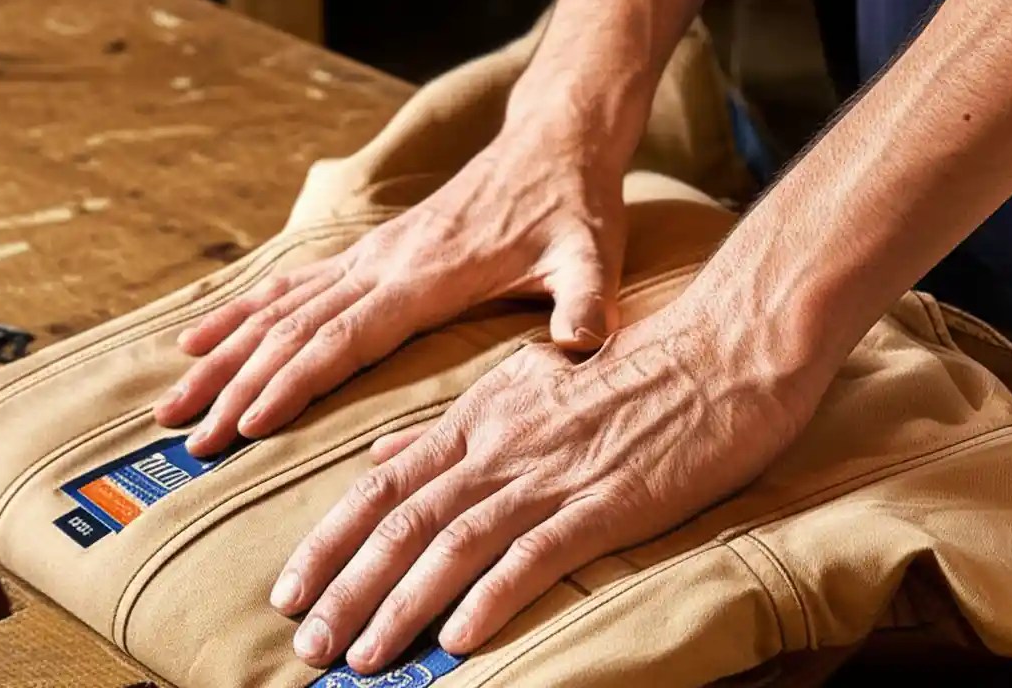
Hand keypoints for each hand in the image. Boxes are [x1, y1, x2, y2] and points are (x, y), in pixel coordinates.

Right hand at [153, 122, 627, 456]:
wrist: (552, 145)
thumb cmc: (571, 209)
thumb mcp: (590, 257)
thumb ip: (586, 302)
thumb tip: (583, 343)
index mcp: (427, 277)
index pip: (345, 338)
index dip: (292, 382)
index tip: (244, 426)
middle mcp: (383, 265)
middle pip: (294, 331)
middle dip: (238, 386)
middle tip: (188, 437)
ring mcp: (370, 256)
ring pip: (278, 309)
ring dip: (223, 356)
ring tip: (172, 401)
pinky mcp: (370, 253)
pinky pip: (290, 286)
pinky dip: (241, 314)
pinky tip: (202, 338)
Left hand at [268, 300, 814, 672]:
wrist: (721, 353)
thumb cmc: (630, 373)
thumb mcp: (526, 384)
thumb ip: (454, 425)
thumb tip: (381, 453)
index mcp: (480, 418)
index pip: (382, 485)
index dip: (329, 540)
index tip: (291, 588)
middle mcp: (501, 447)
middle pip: (402, 521)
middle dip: (345, 587)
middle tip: (306, 645)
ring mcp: (552, 475)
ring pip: (453, 542)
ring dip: (399, 605)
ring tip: (360, 657)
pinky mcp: (607, 502)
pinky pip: (536, 554)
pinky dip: (491, 597)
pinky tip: (458, 640)